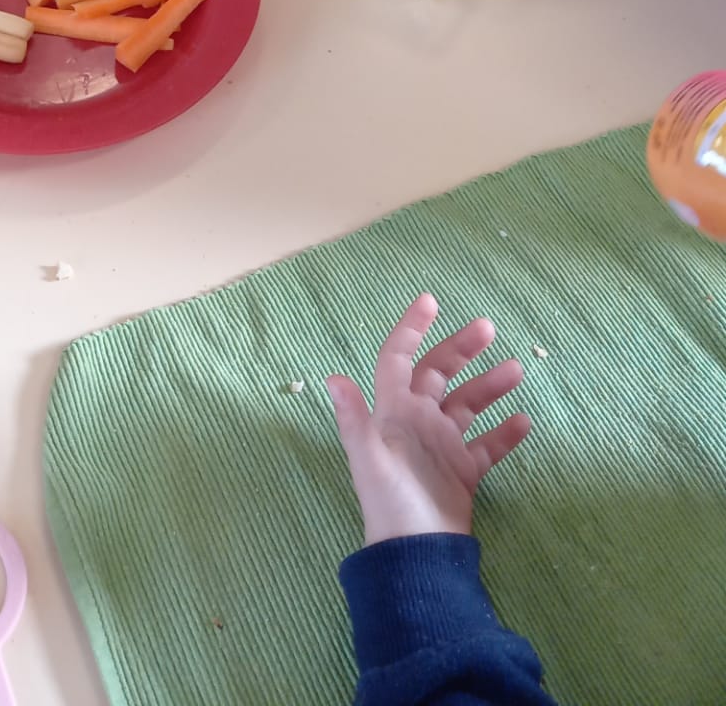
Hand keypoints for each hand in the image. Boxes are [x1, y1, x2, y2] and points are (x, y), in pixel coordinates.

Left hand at [327, 294, 530, 546]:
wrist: (415, 553)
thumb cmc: (389, 501)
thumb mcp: (368, 456)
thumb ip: (354, 416)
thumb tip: (331, 377)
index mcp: (392, 412)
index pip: (397, 359)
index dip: (410, 329)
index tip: (430, 301)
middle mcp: (417, 422)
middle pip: (439, 374)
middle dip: (460, 349)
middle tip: (487, 328)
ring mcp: (441, 446)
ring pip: (467, 404)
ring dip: (489, 385)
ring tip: (516, 369)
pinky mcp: (463, 472)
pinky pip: (486, 445)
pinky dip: (503, 433)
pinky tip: (522, 421)